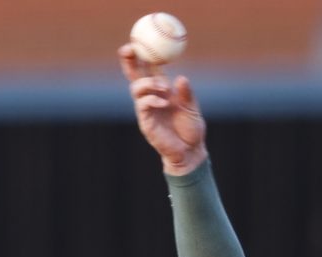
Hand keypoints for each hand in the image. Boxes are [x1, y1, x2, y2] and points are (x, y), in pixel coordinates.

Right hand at [119, 44, 205, 175]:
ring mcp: (146, 109)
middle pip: (134, 74)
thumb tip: (181, 78)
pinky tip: (164, 102)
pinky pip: (143, 105)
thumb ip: (186, 94)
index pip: (148, 67)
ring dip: (148, 83)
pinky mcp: (145, 121)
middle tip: (130, 48)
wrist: (190, 152)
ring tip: (164, 87)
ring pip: (136, 88)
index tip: (140, 39)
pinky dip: (152, 99)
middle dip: (129, 60)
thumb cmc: (191, 129)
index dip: (143, 54)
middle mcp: (151, 96)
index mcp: (162, 89)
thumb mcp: (192, 108)